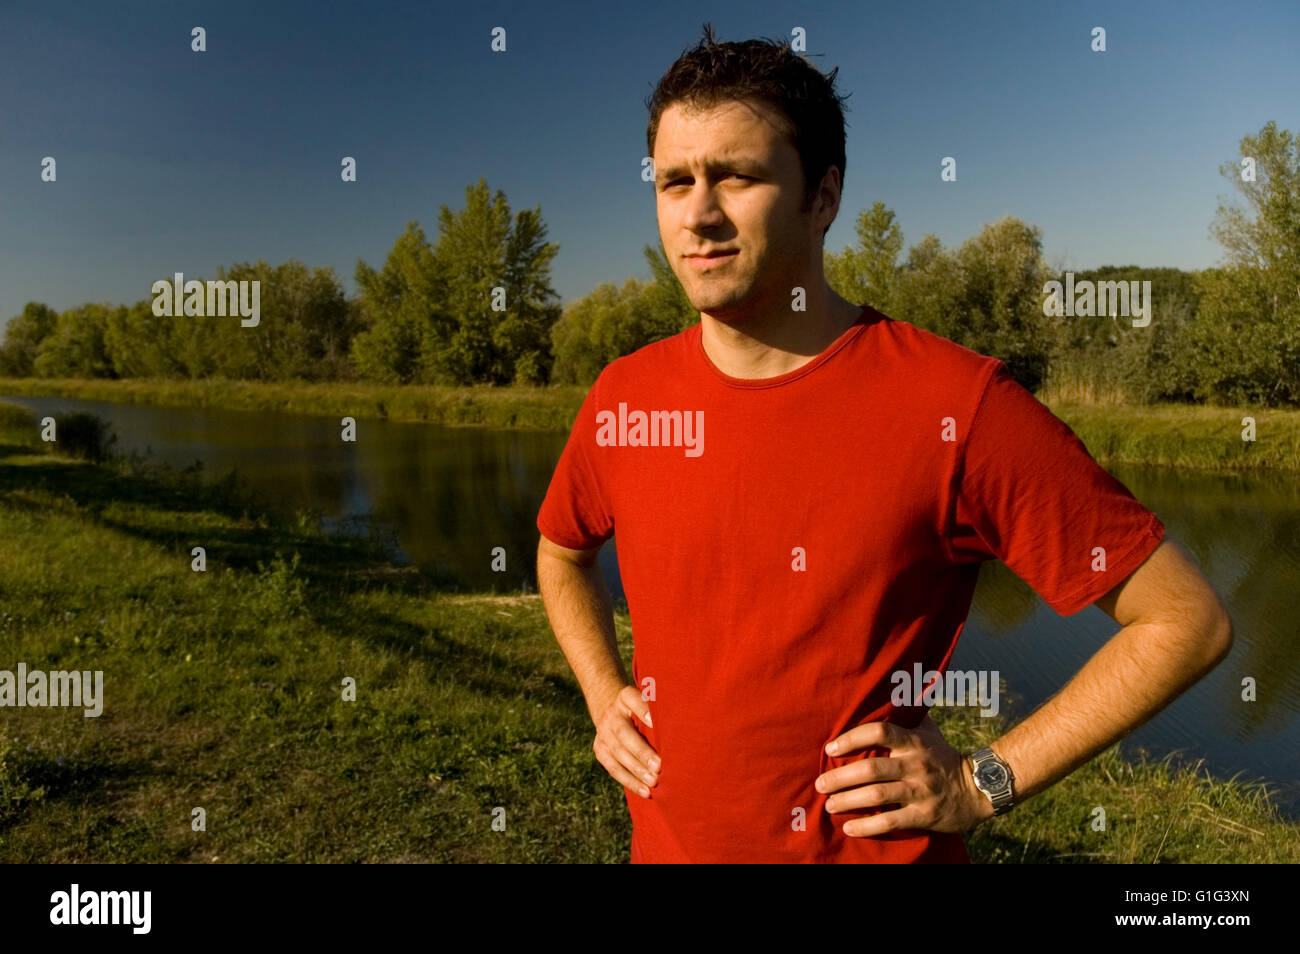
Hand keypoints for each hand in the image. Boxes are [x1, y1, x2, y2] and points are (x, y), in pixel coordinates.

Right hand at [592, 684, 659, 798]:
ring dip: (636, 771)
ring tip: (654, 783)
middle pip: (623, 733)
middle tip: (659, 767)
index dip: (642, 709)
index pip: (632, 699)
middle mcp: (611, 714)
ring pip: (617, 754)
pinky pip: (613, 768)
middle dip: (641, 752)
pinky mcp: (599, 750)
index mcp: (625, 697)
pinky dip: (630, 781)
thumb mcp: (649, 702)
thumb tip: (684, 724)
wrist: (614, 711)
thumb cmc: (644, 710)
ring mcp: (602, 732)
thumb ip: (660, 709)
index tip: (653, 721)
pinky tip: (644, 791)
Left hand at [815, 711, 994, 835]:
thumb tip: (883, 694)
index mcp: (914, 742)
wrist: (978, 788)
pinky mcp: (924, 816)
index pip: (879, 732)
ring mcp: (919, 791)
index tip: (830, 748)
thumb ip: (906, 716)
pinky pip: (890, 822)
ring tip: (828, 805)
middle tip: (820, 783)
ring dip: (848, 800)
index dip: (852, 738)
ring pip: (877, 795)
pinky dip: (867, 826)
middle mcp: (915, 765)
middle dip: (840, 776)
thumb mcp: (928, 732)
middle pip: (871, 768)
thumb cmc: (943, 757)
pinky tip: (849, 828)